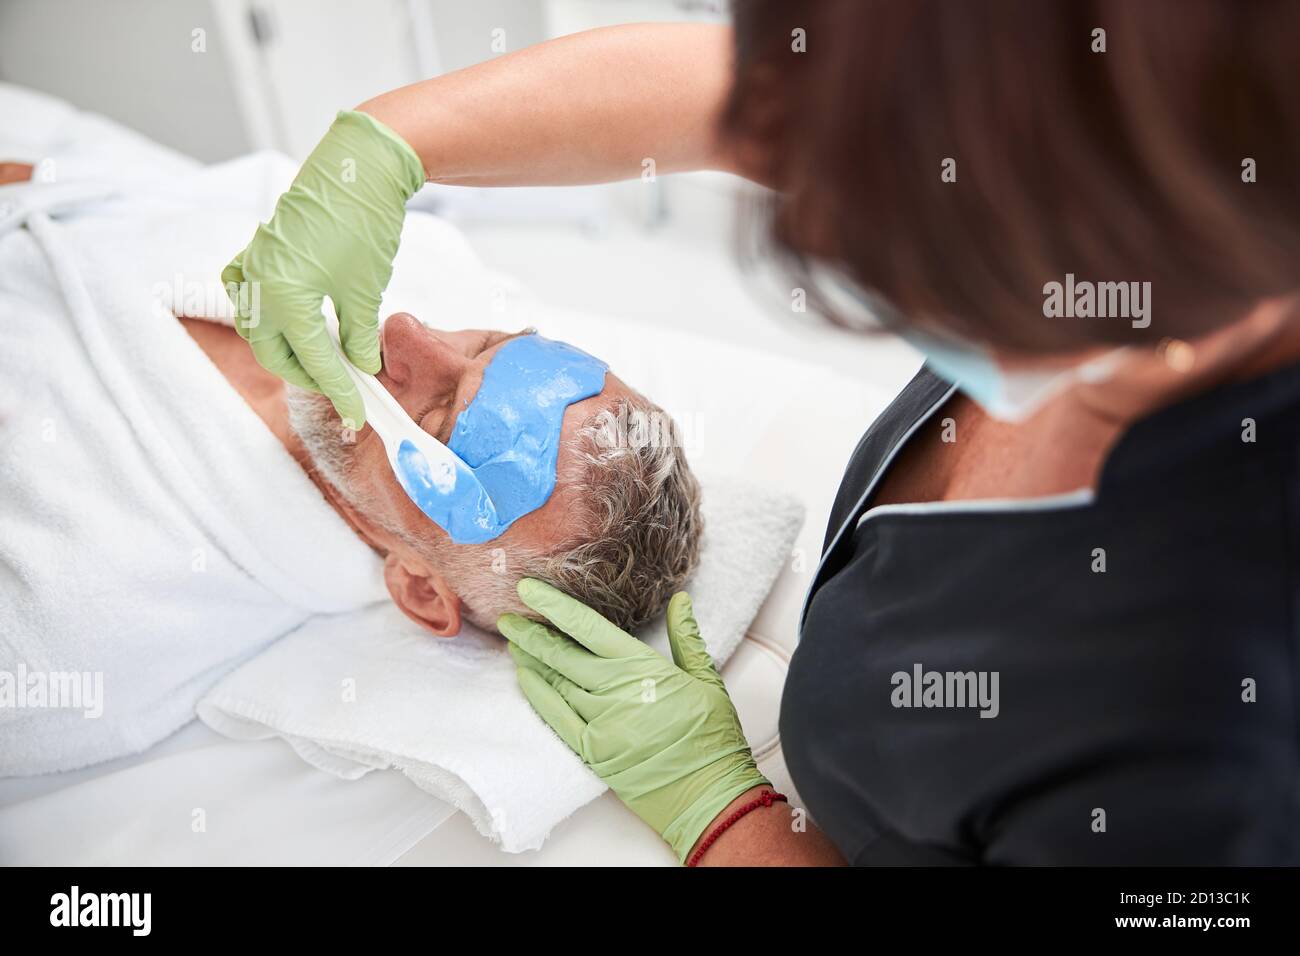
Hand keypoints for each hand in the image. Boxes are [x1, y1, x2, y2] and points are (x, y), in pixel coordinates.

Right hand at [222, 110, 424, 426]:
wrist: (357, 167)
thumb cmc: (362, 224)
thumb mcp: (366, 291)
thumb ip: (360, 336)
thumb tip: (362, 367)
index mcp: (283, 298)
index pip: (312, 361)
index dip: (338, 391)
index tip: (358, 412)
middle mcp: (257, 284)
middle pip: (273, 352)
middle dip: (305, 374)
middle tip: (340, 386)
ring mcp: (252, 264)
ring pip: (257, 326)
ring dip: (285, 348)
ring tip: (322, 359)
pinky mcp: (258, 249)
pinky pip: (247, 291)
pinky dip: (265, 313)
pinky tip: (286, 320)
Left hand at [498, 579, 768, 861]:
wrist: (709, 795)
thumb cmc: (712, 737)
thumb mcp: (707, 680)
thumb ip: (686, 637)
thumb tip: (679, 600)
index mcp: (642, 667)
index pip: (587, 627)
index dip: (554, 606)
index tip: (530, 590)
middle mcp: (615, 691)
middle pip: (562, 654)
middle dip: (531, 633)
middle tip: (508, 616)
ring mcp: (600, 723)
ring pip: (556, 683)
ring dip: (532, 661)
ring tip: (513, 642)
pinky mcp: (592, 752)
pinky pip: (557, 718)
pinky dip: (538, 696)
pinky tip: (524, 678)